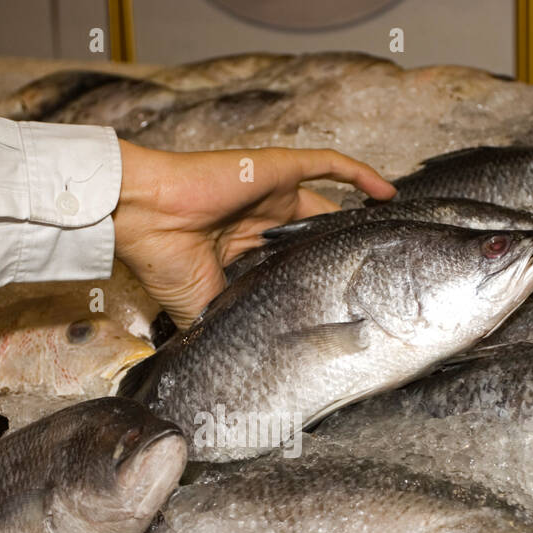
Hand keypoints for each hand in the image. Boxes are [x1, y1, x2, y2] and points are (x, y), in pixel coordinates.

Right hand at [112, 141, 395, 324]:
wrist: (144, 217)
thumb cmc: (163, 260)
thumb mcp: (202, 310)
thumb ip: (230, 328)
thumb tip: (251, 368)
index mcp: (244, 252)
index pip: (291, 265)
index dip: (317, 280)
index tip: (346, 303)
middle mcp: (261, 222)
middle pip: (315, 236)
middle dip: (341, 254)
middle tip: (374, 276)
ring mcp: (270, 194)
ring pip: (327, 203)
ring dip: (355, 220)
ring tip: (388, 239)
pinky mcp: (276, 169)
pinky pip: (328, 164)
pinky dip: (360, 174)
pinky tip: (387, 193)